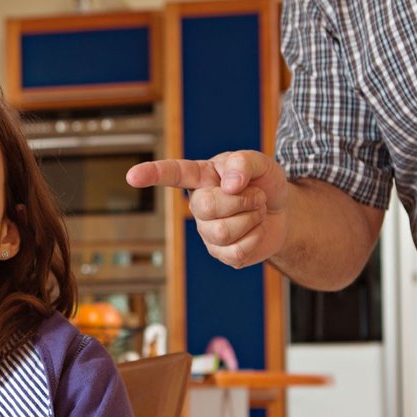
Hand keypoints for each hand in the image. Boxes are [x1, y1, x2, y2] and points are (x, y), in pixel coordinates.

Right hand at [126, 150, 288, 268]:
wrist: (284, 212)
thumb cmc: (264, 183)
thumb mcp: (261, 163)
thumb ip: (244, 162)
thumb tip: (230, 184)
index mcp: (202, 177)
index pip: (173, 174)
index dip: (153, 174)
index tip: (132, 176)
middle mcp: (198, 205)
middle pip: (205, 206)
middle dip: (241, 200)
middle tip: (256, 195)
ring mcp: (208, 232)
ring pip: (222, 231)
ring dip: (251, 218)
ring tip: (256, 211)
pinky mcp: (222, 254)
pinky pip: (236, 251)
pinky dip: (256, 237)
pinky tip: (256, 230)